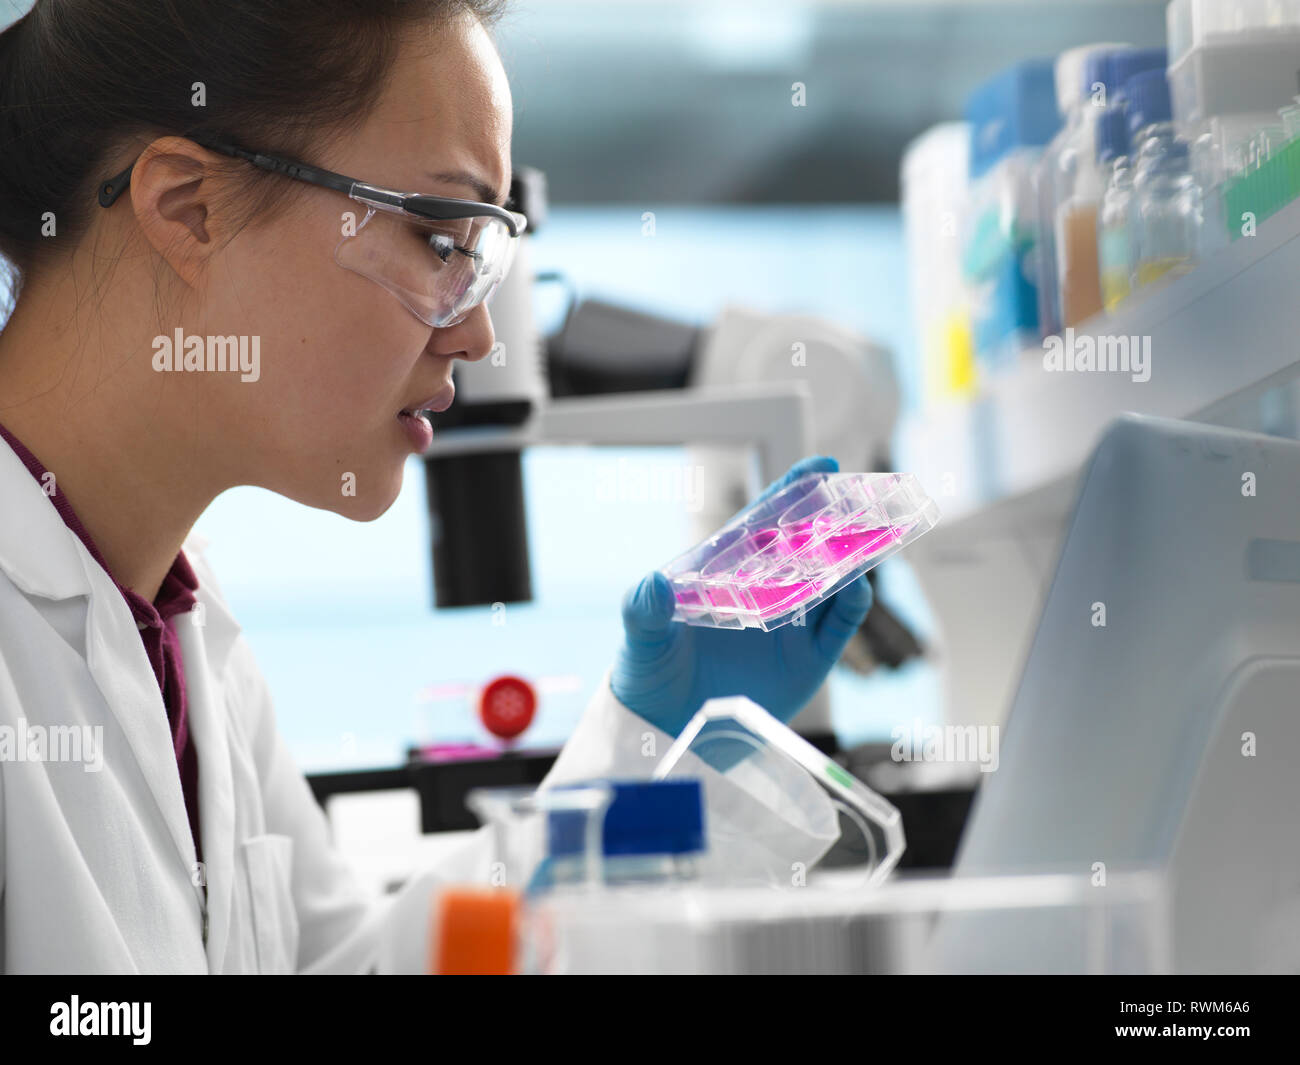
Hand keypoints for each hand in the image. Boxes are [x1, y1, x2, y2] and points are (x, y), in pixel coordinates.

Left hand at [612, 455, 873, 738]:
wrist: (666, 729)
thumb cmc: (648, 673)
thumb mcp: (641, 638)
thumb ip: (644, 610)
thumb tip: (653, 584)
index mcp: (726, 573)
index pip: (764, 524)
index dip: (793, 495)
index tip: (822, 468)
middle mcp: (763, 592)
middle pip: (808, 547)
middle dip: (836, 520)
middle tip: (861, 495)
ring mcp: (789, 625)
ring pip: (833, 582)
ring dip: (853, 558)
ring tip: (871, 536)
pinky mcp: (807, 661)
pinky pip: (839, 627)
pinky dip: (852, 605)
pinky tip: (858, 587)